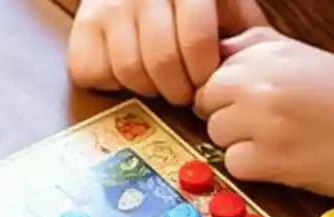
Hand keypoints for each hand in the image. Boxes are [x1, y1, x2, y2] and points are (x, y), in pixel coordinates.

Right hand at [68, 0, 266, 104]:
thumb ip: (241, 23)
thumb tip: (252, 63)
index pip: (196, 41)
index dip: (204, 73)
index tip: (207, 83)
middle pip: (161, 63)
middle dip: (178, 89)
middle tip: (184, 91)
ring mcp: (108, 7)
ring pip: (128, 71)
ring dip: (147, 88)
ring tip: (158, 82)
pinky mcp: (82, 25)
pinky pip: (93, 72)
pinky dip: (110, 83)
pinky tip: (125, 73)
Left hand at [195, 27, 333, 200]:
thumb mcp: (309, 59)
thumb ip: (261, 53)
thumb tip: (216, 56)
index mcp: (271, 50)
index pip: (211, 67)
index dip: (226, 89)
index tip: (249, 101)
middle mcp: (263, 80)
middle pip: (206, 100)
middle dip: (226, 114)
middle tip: (264, 126)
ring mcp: (266, 120)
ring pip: (217, 134)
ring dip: (241, 143)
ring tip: (283, 142)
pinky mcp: (273, 160)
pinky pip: (233, 165)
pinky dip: (254, 169)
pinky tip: (288, 161)